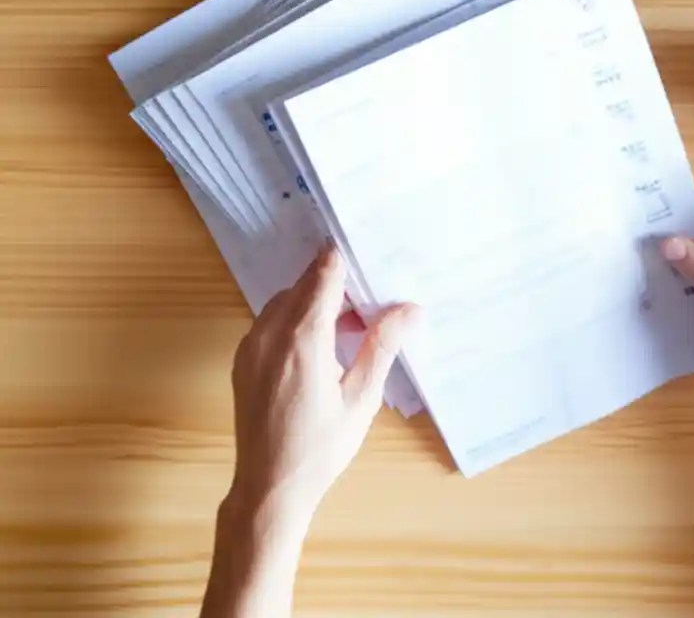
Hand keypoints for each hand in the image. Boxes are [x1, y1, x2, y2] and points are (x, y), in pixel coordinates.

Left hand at [227, 244, 419, 516]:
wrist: (269, 486)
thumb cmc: (321, 447)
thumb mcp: (362, 398)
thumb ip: (381, 346)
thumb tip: (410, 308)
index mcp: (302, 339)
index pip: (323, 275)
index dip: (344, 257)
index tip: (367, 248)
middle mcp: (270, 333)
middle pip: (303, 285)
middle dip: (336, 282)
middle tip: (371, 293)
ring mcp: (251, 346)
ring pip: (284, 302)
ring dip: (315, 301)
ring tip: (350, 324)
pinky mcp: (243, 360)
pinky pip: (270, 322)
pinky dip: (296, 319)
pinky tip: (321, 345)